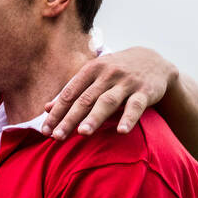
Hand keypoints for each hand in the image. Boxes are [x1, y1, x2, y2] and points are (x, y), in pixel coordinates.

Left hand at [41, 47, 174, 139]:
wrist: (153, 60)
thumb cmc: (115, 72)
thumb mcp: (93, 76)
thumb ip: (72, 92)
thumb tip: (46, 108)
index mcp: (91, 70)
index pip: (69, 93)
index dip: (57, 112)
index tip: (45, 130)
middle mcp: (107, 74)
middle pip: (85, 99)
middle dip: (70, 119)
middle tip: (57, 137)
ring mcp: (126, 82)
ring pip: (107, 101)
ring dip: (94, 117)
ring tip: (82, 133)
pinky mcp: (145, 91)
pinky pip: (135, 106)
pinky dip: (128, 118)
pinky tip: (121, 132)